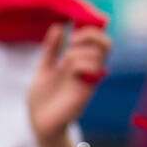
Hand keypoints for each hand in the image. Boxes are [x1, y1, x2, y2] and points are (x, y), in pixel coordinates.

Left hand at [28, 22, 110, 141]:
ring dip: (79, 51)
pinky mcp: (86, 90)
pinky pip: (93, 68)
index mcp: (78, 62)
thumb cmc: (42, 99)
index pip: (96, 40)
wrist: (39, 122)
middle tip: (73, 38)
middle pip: (106, 43)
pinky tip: (68, 70)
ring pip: (98, 53)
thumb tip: (58, 26)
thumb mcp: (44, 68)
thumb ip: (52, 49)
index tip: (73, 24)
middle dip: (91, 34)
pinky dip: (80, 63)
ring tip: (64, 61)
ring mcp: (88, 79)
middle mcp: (87, 70)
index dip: (92, 28)